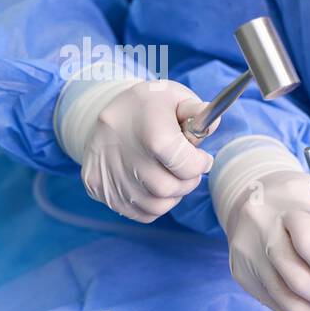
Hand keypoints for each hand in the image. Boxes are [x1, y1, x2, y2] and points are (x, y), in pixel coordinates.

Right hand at [79, 79, 213, 222]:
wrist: (111, 114)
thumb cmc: (152, 106)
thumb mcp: (175, 97)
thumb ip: (197, 112)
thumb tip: (212, 124)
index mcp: (143, 123)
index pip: (180, 161)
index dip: (198, 164)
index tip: (202, 158)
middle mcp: (118, 148)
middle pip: (167, 187)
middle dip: (187, 181)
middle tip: (188, 168)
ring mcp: (104, 170)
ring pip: (155, 205)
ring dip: (172, 195)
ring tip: (170, 174)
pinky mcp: (96, 186)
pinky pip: (140, 213)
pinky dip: (155, 204)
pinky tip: (153, 183)